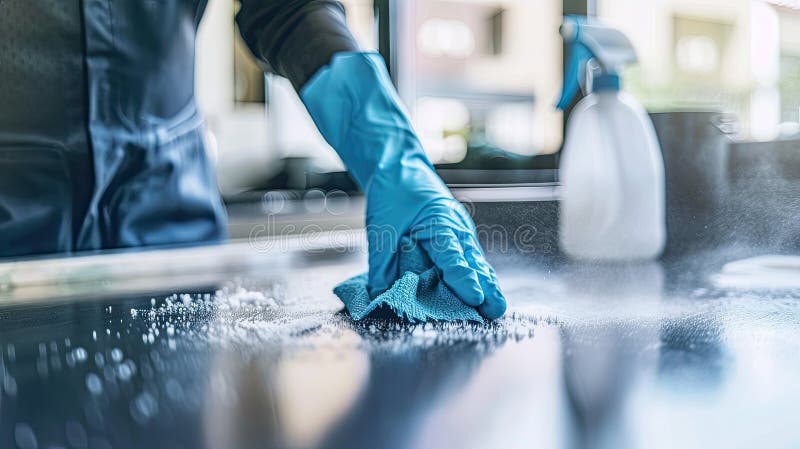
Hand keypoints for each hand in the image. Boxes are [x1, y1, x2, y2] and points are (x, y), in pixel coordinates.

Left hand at [365, 164, 506, 318]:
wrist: (398, 164)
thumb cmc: (393, 191)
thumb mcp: (381, 229)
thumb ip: (382, 266)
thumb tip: (382, 297)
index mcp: (439, 223)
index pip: (453, 257)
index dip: (463, 279)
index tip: (474, 297)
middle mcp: (456, 229)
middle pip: (474, 262)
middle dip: (487, 287)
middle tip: (496, 311)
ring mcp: (460, 233)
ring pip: (476, 262)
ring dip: (487, 284)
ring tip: (496, 309)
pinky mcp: (456, 238)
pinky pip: (469, 260)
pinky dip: (476, 276)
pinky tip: (482, 295)